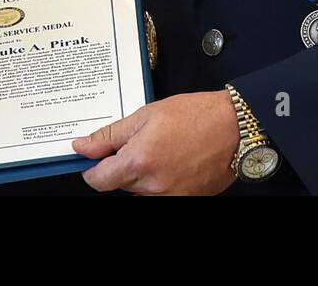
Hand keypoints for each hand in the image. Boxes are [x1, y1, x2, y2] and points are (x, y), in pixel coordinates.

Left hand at [71, 90, 238, 194]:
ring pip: (139, 191)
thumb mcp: (146, 115)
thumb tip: (82, 147)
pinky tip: (171, 161)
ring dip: (140, 175)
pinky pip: (159, 196)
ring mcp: (170, 197)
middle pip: (118, 185)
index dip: (92, 168)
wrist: (235, 127)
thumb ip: (111, 134)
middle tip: (138, 143)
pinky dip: (158, 182)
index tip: (95, 158)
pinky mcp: (185, 201)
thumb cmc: (196, 115)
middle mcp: (152, 185)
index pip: (98, 180)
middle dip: (120, 166)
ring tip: (159, 149)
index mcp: (138, 161)